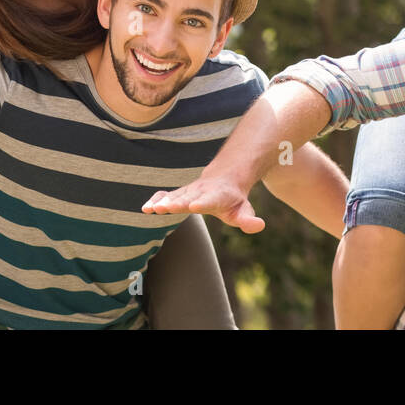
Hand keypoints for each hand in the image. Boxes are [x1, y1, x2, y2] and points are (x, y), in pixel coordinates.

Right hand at [142, 176, 265, 233]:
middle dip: (176, 203)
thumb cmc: (234, 200)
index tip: (193, 207)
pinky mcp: (178, 194)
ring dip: (162, 202)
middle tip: (165, 208)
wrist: (224, 178)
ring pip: (174, 196)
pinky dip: (156, 199)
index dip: (202, 203)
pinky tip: (145, 208)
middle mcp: (200, 192)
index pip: (210, 200)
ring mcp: (188, 192)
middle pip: (187, 198)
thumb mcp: (244, 210)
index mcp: (217, 196)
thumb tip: (259, 226)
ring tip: (150, 209)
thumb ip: (248, 219)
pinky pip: (166, 195)